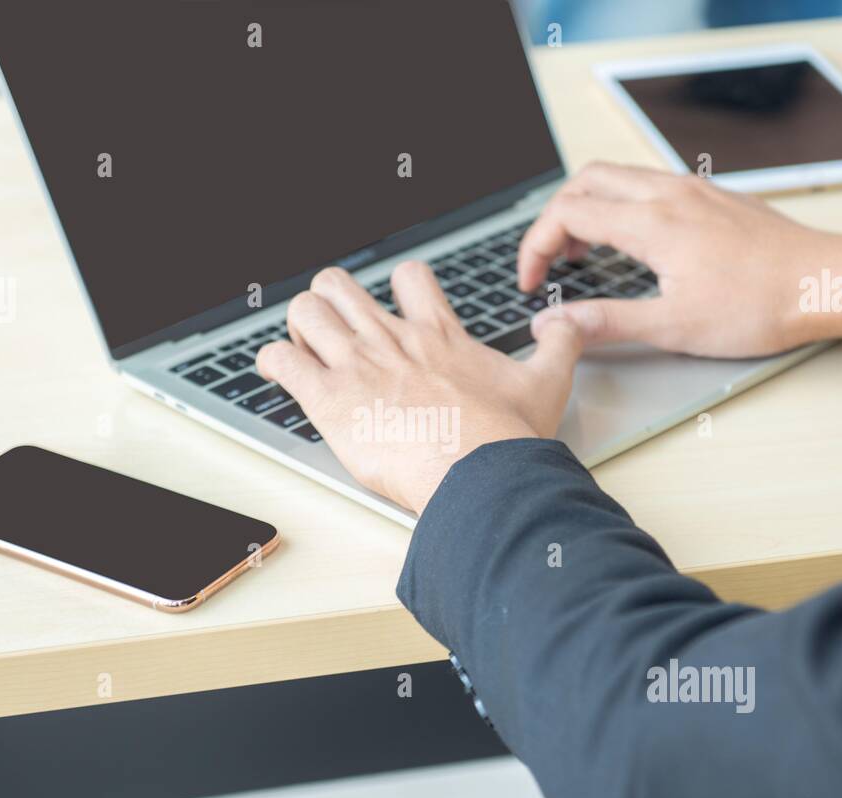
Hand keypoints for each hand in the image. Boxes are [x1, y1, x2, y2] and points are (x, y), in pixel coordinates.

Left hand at [256, 262, 581, 513]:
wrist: (481, 476)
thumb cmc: (508, 437)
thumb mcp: (548, 383)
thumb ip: (561, 345)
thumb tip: (568, 323)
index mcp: (437, 333)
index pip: (409, 277)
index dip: (398, 287)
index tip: (397, 309)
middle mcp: (391, 340)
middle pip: (340, 285)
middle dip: (332, 302)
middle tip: (338, 332)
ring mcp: (357, 365)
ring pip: (305, 310)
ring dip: (300, 327)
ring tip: (306, 351)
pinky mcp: (329, 399)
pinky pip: (279, 360)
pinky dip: (272, 362)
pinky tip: (279, 372)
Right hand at [518, 162, 841, 357]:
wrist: (827, 282)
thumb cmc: (760, 306)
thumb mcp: (672, 327)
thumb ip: (605, 322)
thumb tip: (554, 324)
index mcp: (653, 223)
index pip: (567, 213)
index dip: (535, 247)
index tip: (531, 282)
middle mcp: (670, 193)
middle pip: (586, 180)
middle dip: (554, 218)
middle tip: (549, 261)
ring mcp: (694, 189)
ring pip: (619, 176)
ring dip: (588, 207)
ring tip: (583, 252)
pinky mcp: (714, 196)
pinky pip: (651, 183)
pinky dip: (622, 204)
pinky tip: (634, 242)